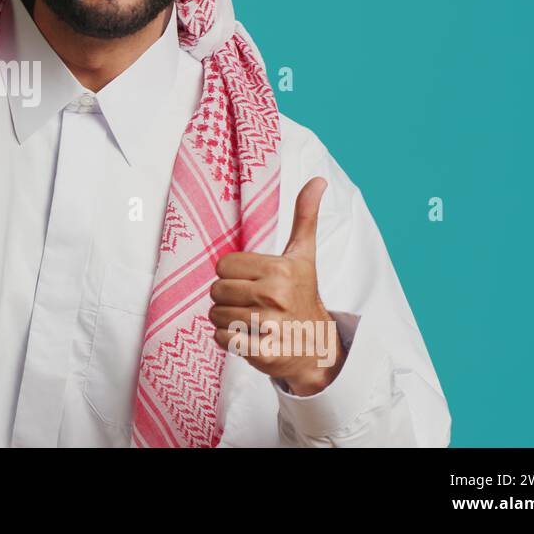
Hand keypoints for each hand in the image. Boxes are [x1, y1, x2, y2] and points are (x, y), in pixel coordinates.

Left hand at [208, 177, 342, 394]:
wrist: (317, 346)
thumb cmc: (303, 295)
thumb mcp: (304, 255)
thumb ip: (304, 217)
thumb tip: (317, 180)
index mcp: (279, 270)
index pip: (223, 266)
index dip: (234, 274)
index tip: (254, 281)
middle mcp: (274, 297)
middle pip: (216, 290)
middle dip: (228, 297)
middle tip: (251, 302)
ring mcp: (268, 327)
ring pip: (215, 315)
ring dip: (226, 319)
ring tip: (250, 320)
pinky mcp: (261, 353)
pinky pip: (221, 339)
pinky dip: (228, 340)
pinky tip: (248, 337)